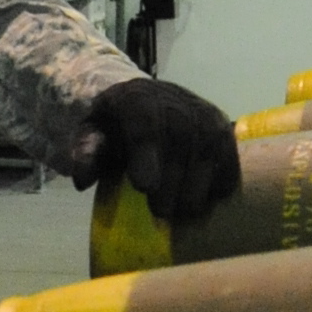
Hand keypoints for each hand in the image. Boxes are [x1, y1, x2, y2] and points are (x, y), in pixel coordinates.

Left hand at [68, 77, 240, 221]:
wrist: (146, 104)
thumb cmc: (115, 127)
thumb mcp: (91, 133)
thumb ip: (86, 152)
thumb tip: (83, 180)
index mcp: (137, 98)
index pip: (146, 124)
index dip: (147, 155)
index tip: (144, 187)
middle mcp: (177, 101)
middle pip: (179, 142)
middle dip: (171, 183)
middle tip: (159, 212)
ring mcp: (205, 115)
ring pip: (207, 155)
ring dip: (195, 190)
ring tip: (180, 213)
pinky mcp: (224, 131)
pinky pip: (228, 161)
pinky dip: (217, 186)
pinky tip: (202, 200)